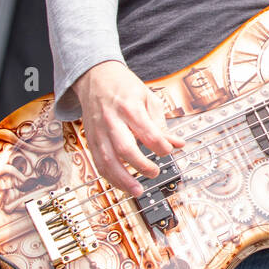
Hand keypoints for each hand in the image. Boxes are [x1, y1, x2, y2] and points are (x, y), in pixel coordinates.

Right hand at [71, 60, 184, 196]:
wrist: (96, 77)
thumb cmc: (124, 87)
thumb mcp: (148, 98)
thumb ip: (161, 124)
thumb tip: (177, 144)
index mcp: (130, 108)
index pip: (147, 132)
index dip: (160, 146)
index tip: (169, 151)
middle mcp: (112, 121)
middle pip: (125, 148)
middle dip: (141, 165)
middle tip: (155, 173)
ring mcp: (99, 132)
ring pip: (107, 160)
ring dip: (122, 179)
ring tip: (138, 190)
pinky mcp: (91, 140)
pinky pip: (98, 163)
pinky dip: (110, 177)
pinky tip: (122, 185)